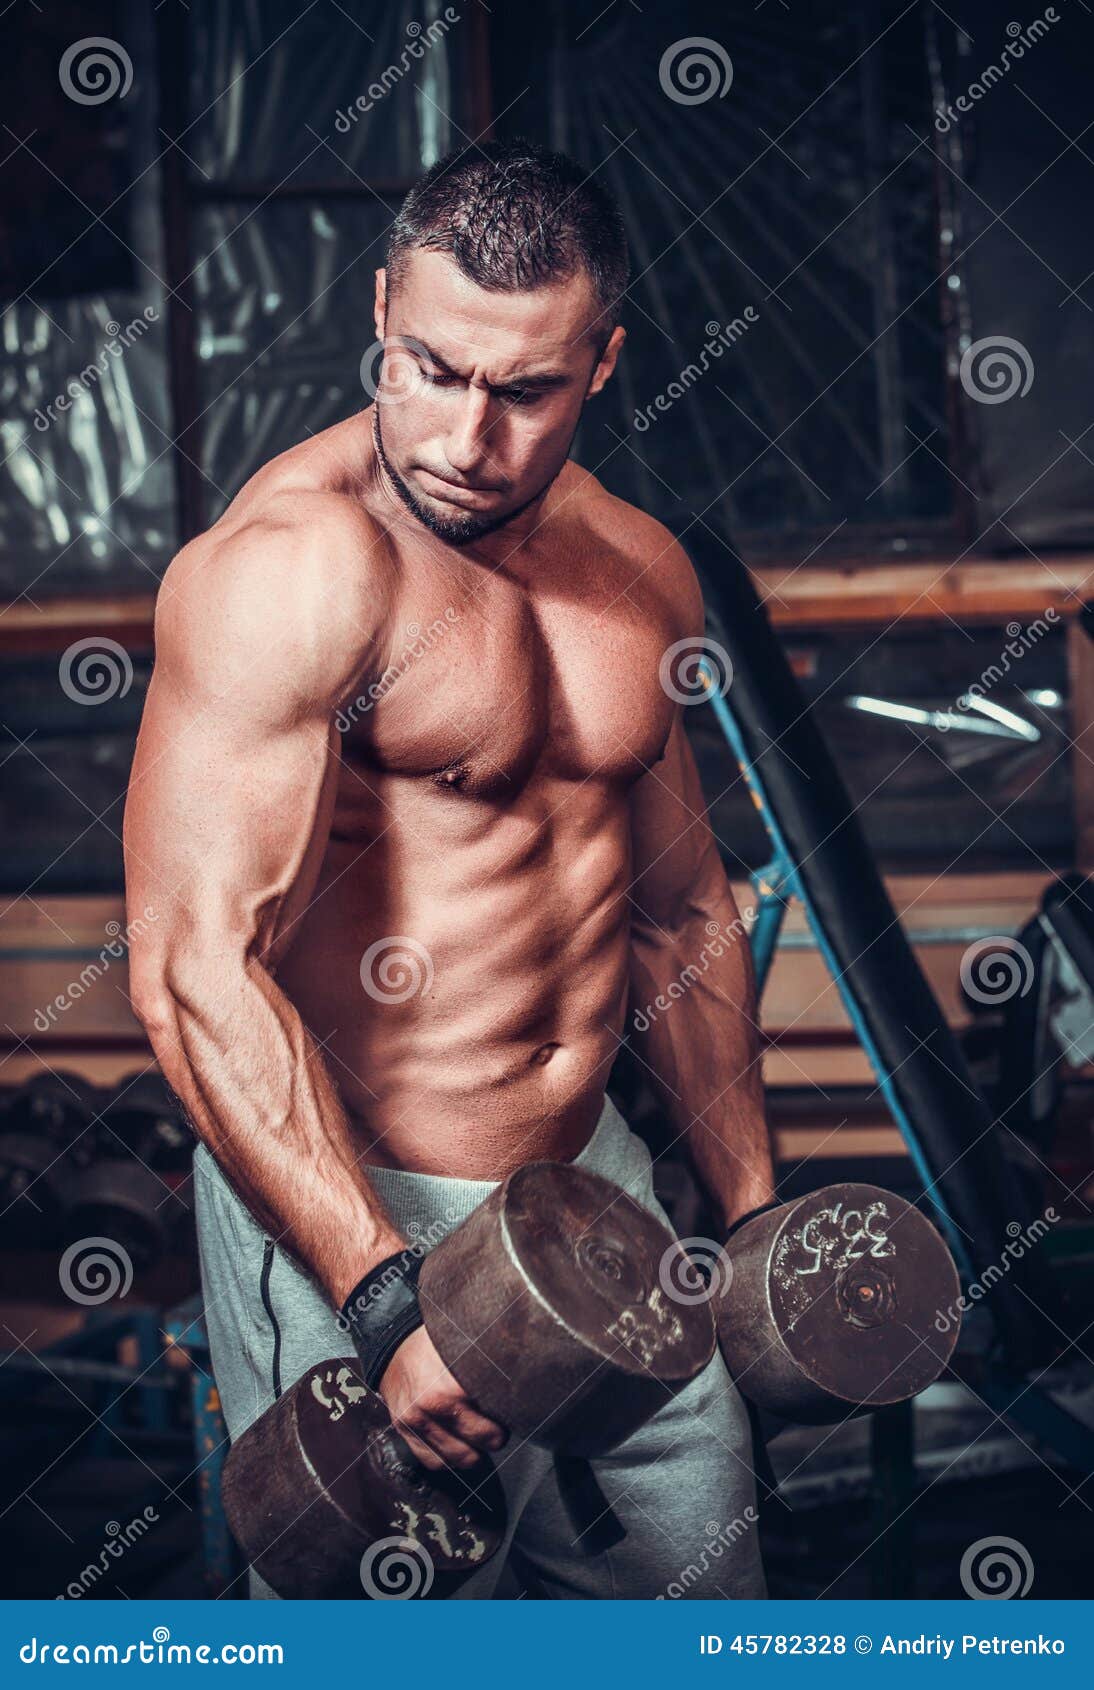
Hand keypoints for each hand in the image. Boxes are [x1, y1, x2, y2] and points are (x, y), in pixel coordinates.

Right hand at [379, 1325, 507, 1471]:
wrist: (392, 1342)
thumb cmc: (434, 1340)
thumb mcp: (464, 1342)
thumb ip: (489, 1358)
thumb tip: (523, 1364)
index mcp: (451, 1384)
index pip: (493, 1414)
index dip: (508, 1414)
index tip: (513, 1410)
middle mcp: (432, 1406)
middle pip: (480, 1439)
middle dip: (495, 1436)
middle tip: (500, 1425)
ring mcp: (416, 1422)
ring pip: (458, 1456)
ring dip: (474, 1452)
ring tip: (481, 1438)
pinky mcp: (404, 1431)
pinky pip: (433, 1461)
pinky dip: (448, 1458)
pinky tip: (458, 1445)